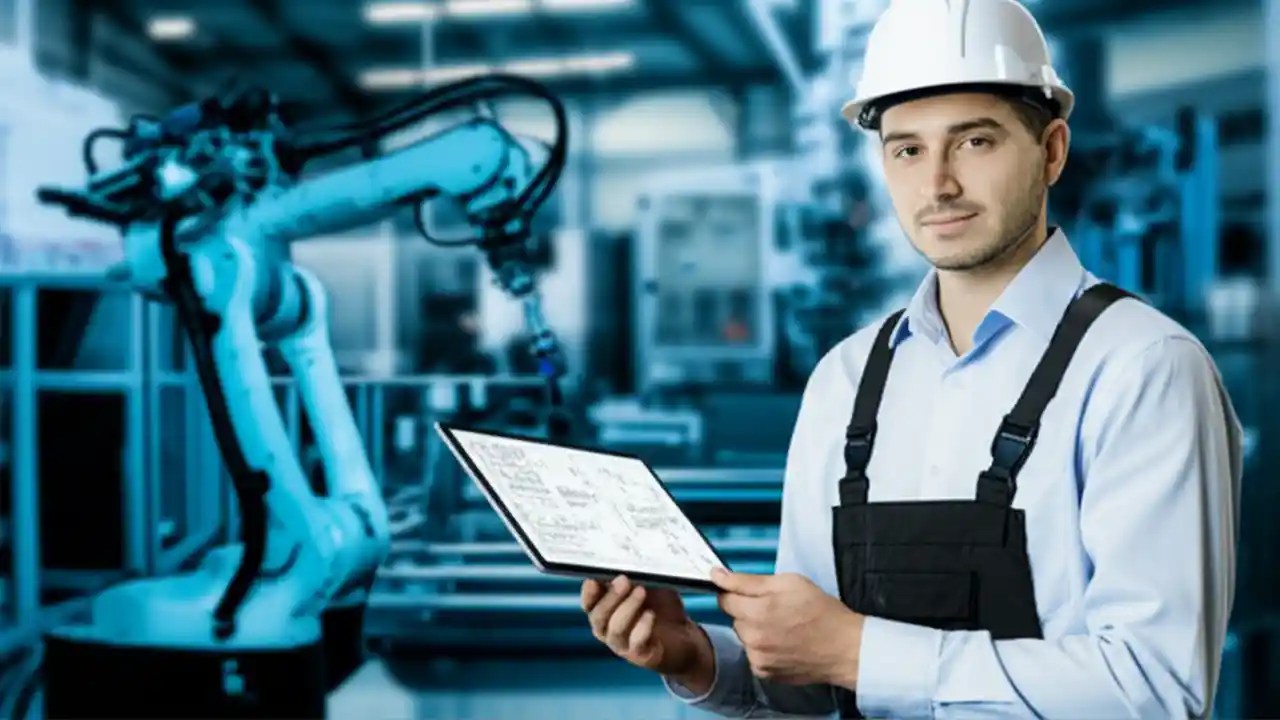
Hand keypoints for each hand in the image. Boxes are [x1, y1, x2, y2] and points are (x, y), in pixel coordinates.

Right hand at [581, 575, 712, 683]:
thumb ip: (638, 577)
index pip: (589, 604)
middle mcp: (609, 630)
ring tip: (641, 591)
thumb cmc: (663, 608)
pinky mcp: (642, 656)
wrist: (687, 637)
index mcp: (607, 611)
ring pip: (615, 630)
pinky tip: (650, 615)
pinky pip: (635, 645)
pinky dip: (641, 628)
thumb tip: (630, 558)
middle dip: (610, 597)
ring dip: (627, 608)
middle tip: (624, 580)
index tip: (593, 580)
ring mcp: (623, 645)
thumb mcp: (652, 587)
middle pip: (598, 617)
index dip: (588, 594)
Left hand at [711, 567, 863, 687]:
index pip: (725, 598)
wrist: (844, 648)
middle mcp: (753, 637)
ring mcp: (758, 658)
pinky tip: (782, 643)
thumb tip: (717, 575)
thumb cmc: (821, 611)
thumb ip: (748, 580)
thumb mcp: (788, 582)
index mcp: (757, 611)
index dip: (734, 591)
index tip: (743, 591)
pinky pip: (753, 654)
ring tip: (782, 627)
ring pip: (743, 636)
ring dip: (755, 630)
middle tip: (774, 608)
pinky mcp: (764, 672)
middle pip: (734, 617)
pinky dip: (762, 648)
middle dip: (748, 610)